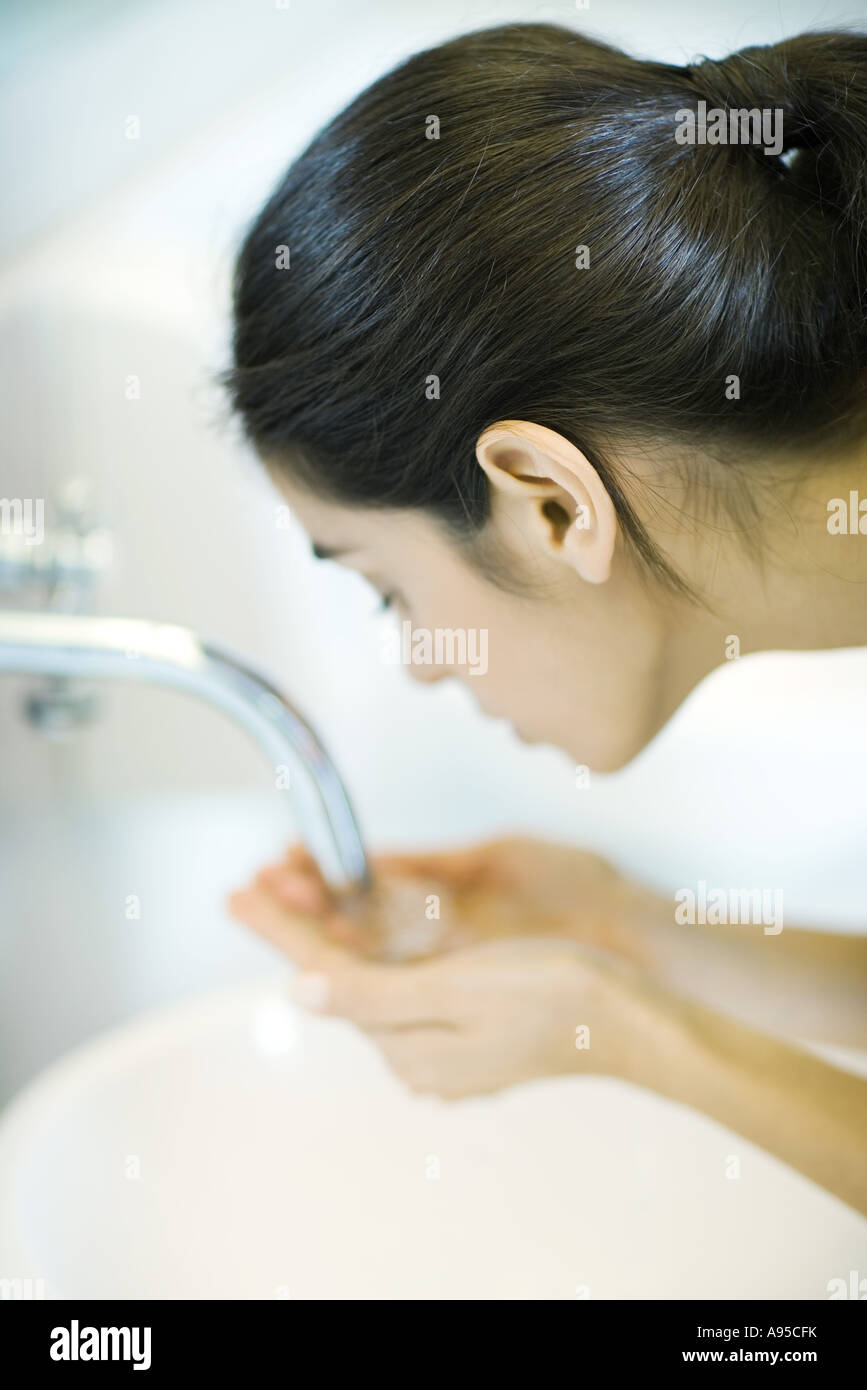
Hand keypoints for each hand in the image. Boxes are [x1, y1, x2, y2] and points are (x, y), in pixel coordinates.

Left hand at [228, 843, 661, 1097]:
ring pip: (368, 981)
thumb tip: (298, 994)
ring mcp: (443, 1048)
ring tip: (291, 893)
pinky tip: (357, 930)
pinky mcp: (467, 1034)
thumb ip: (371, 993)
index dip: (280, 929)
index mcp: (407, 1049)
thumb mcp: (454, 991)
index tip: (237, 894)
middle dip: (297, 928)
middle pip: (340, 979)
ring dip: (329, 935)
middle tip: (252, 885)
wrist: (627, 1018)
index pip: (325, 977)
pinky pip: (401, 986)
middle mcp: (417, 1055)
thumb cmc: (551, 994)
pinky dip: (371, 951)